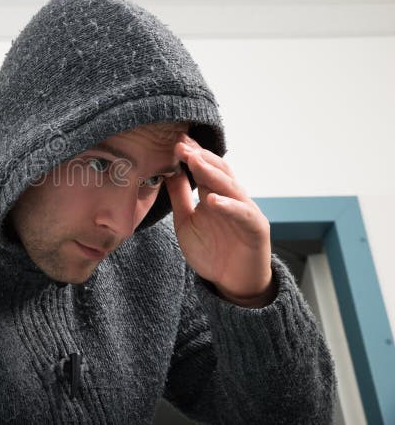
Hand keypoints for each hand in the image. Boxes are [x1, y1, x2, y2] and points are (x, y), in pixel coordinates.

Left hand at [165, 132, 275, 307]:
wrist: (232, 283)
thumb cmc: (211, 251)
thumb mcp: (186, 221)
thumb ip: (179, 196)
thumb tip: (169, 170)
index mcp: (214, 194)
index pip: (204, 168)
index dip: (191, 154)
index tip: (174, 141)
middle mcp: (231, 198)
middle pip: (218, 170)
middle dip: (200, 156)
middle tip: (181, 144)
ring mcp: (244, 211)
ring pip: (230, 186)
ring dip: (212, 173)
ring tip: (194, 161)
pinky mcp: (255, 228)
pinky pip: (242, 213)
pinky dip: (227, 205)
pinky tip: (212, 199)